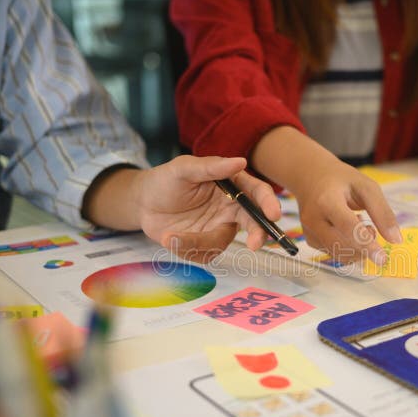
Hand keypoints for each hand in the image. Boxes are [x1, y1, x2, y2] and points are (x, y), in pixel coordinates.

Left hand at [84, 156, 279, 262]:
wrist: (143, 203)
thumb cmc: (165, 180)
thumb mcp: (183, 168)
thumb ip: (211, 166)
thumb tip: (241, 161)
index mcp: (232, 186)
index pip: (256, 194)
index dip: (268, 204)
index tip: (273, 214)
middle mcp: (230, 209)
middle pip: (253, 224)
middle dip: (257, 235)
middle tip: (254, 245)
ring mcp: (218, 229)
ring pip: (222, 243)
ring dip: (198, 244)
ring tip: (171, 236)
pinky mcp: (205, 245)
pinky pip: (205, 255)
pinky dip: (187, 250)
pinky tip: (170, 239)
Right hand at [294, 160, 402, 264]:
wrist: (310, 177)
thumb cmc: (340, 180)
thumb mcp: (366, 187)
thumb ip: (382, 212)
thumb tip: (396, 239)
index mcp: (327, 200)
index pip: (347, 227)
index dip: (366, 244)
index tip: (382, 258)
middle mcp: (313, 218)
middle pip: (341, 246)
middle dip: (365, 249)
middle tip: (373, 231)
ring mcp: (309, 231)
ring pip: (338, 254)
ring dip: (358, 250)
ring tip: (360, 227)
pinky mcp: (310, 240)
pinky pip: (334, 253)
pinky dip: (348, 249)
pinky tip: (349, 232)